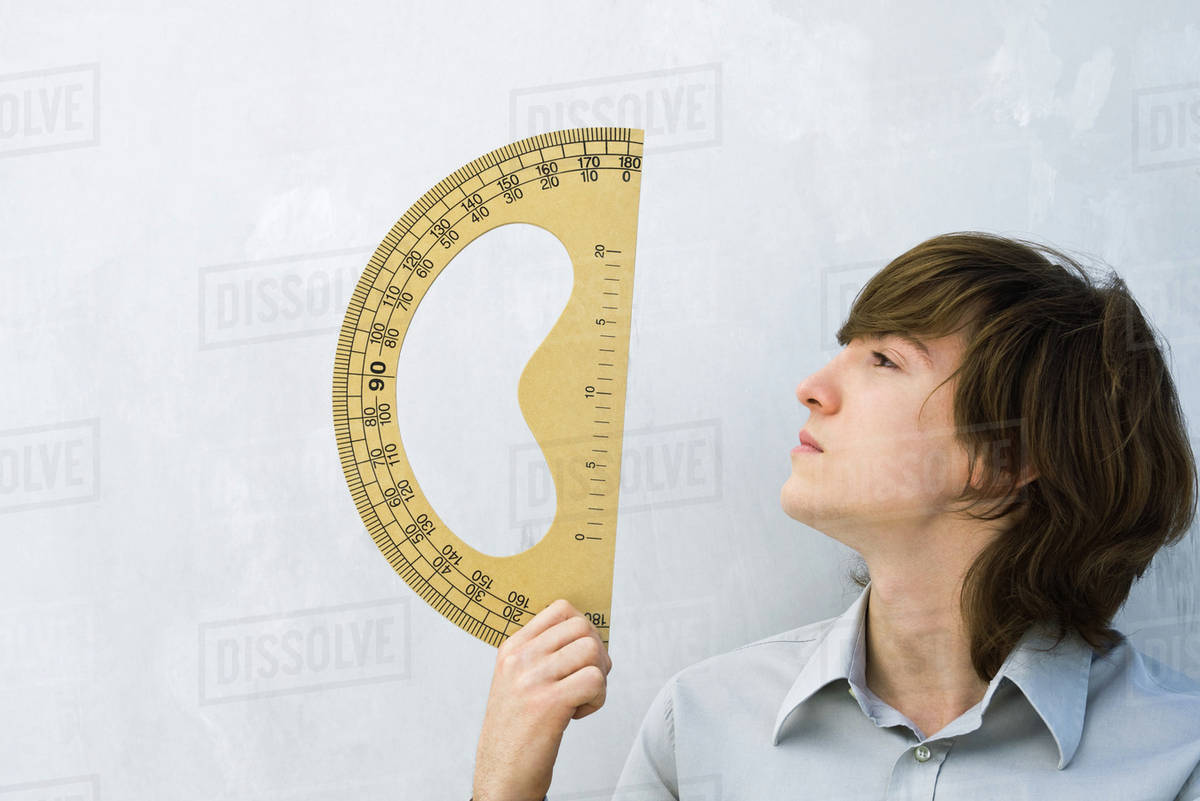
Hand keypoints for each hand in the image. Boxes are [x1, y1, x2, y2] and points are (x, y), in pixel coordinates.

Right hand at [472, 598, 613, 800]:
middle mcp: (520, 659)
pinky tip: (578, 713)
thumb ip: (541, 655)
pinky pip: (595, 680)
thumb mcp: (516, 682)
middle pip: (582, 626)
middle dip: (596, 653)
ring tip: (580, 697)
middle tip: (586, 679)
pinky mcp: (549, 703)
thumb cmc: (515, 731)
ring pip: (591, 650)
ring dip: (598, 676)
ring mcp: (533, 679)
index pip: (561, 609)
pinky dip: (598, 698)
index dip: (582, 631)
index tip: (579, 657)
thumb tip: (586, 634)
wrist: (501, 776)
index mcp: (512, 648)